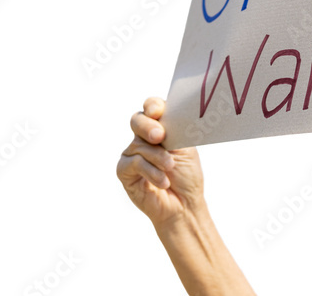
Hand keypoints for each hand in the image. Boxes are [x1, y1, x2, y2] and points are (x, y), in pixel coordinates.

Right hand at [117, 97, 205, 227]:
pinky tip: (163, 181)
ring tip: (170, 168)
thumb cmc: (187, 176)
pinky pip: (134, 163)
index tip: (158, 112)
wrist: (185, 205)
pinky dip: (151, 172)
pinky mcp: (124, 171)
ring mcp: (132, 153)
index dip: (153, 106)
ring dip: (158, 157)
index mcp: (160, 127)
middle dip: (148, 126)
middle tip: (159, 136)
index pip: (151, 107)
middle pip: (137, 120)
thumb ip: (174, 130)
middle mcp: (143, 138)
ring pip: (139, 144)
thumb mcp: (186, 148)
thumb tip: (163, 116)